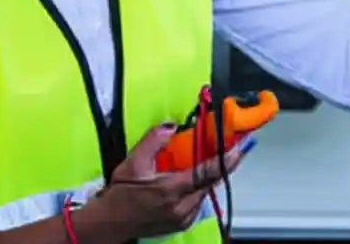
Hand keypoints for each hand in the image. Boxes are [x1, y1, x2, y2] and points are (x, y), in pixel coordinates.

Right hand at [96, 123, 245, 237]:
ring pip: (206, 192)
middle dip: (221, 165)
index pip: (207, 173)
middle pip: (210, 183)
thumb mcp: (133, 164)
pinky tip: (196, 178)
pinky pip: (199, 202)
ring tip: (213, 160)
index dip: (226, 160)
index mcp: (171, 190)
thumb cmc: (121, 194)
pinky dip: (201, 188)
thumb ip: (152, 142)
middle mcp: (182, 207)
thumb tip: (171, 126)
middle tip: (230, 148)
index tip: (240, 148)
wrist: (110, 223)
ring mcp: (184, 218)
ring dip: (210, 177)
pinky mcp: (183, 223)